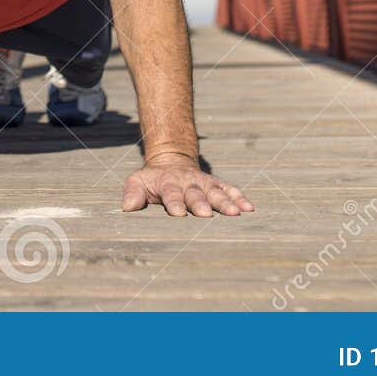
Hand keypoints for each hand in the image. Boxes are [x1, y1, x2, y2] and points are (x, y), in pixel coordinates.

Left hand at [121, 153, 254, 217]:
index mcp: (168, 183)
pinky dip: (239, 198)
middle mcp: (188, 183)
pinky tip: (249, 208)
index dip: (174, 202)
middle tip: (206, 214)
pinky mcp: (217, 184)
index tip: (179, 213)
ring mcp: (204, 183)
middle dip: (201, 203)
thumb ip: (132, 194)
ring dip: (225, 202)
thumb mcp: (137, 182)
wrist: (171, 162)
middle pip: (195, 193)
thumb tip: (127, 207)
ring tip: (235, 213)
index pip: (171, 193)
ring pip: (216, 192)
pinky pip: (230, 190)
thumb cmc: (153, 180)